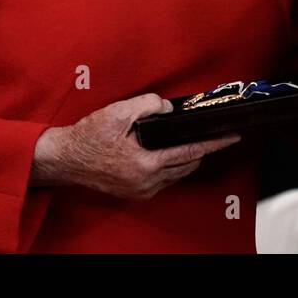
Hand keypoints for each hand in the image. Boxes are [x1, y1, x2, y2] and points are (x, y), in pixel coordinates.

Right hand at [30, 93, 239, 198]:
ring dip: (187, 159)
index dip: (214, 143)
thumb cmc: (89, 136)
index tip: (232, 137)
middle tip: (214, 135)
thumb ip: (149, 105)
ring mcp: (141, 190)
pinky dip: (172, 166)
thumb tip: (168, 108)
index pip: (191, 152)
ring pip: (177, 175)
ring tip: (193, 142)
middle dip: (202, 150)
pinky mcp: (134, 192)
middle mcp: (147, 182)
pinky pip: (163, 180)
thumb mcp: (119, 112)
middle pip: (188, 166)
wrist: (65, 158)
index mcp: (146, 164)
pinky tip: (170, 153)